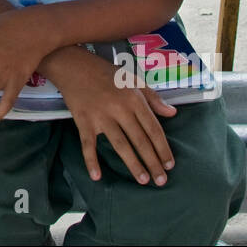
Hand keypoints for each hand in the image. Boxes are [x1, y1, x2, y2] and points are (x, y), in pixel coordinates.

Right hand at [45, 47, 176, 187]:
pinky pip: (88, 144)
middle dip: (152, 162)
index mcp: (134, 99)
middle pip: (140, 140)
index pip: (153, 129)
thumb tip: (172, 113)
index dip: (163, 148)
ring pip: (120, 145)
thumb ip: (153, 98)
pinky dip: (91, 161)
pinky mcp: (84, 121)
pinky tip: (97, 176)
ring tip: (143, 181)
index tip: (170, 165)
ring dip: (133, 165)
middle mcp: (120, 109)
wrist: (74, 65)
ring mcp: (101, 116)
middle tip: (161, 181)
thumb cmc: (106, 72)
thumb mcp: (134, 79)